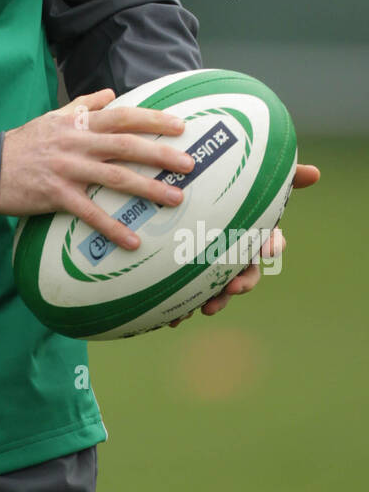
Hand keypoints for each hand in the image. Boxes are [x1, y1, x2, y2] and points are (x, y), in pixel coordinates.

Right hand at [0, 87, 195, 249]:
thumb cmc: (23, 143)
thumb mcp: (52, 117)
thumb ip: (83, 105)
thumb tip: (111, 93)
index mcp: (78, 123)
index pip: (122, 116)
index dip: (152, 119)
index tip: (180, 125)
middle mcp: (77, 143)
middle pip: (126, 144)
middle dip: (160, 153)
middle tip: (189, 164)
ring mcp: (67, 168)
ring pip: (114, 177)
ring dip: (147, 188)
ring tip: (174, 199)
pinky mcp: (56, 194)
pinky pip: (90, 212)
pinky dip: (112, 227)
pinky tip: (133, 241)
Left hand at [168, 162, 320, 325]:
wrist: (187, 196)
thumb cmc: (226, 188)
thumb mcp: (249, 180)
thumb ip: (280, 177)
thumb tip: (316, 173)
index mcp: (253, 234)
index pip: (271, 243)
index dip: (271, 246)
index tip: (267, 250)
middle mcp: (238, 253)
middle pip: (247, 274)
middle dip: (243, 283)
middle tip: (234, 286)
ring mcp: (215, 266)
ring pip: (220, 288)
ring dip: (217, 300)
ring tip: (207, 308)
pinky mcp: (191, 274)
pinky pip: (191, 293)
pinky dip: (185, 306)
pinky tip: (175, 318)